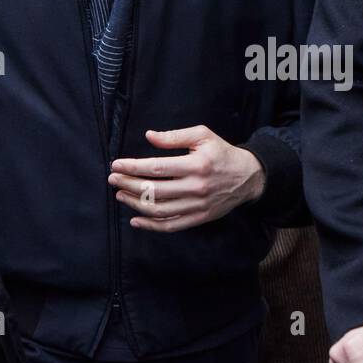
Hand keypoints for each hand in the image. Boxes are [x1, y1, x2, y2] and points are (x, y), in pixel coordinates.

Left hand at [108, 126, 265, 231]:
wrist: (248, 177)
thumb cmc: (221, 153)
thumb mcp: (203, 135)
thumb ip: (174, 136)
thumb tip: (149, 136)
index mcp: (196, 165)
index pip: (157, 168)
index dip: (133, 167)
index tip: (116, 165)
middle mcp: (196, 187)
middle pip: (154, 191)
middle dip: (129, 185)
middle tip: (113, 179)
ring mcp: (198, 205)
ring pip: (160, 210)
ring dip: (135, 204)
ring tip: (120, 195)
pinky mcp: (199, 218)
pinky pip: (171, 226)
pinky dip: (151, 226)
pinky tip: (135, 220)